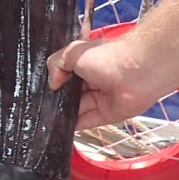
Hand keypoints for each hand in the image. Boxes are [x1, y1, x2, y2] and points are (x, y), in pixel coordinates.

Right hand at [48, 35, 163, 130]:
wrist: (136, 72)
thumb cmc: (107, 57)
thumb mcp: (73, 53)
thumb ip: (56, 64)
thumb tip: (52, 84)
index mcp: (87, 63)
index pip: (68, 74)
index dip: (56, 81)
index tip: (43, 89)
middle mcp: (94, 80)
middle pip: (72, 93)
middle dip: (59, 99)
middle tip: (42, 106)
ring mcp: (101, 98)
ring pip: (79, 109)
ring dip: (65, 113)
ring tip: (48, 118)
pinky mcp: (108, 114)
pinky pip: (89, 121)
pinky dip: (76, 125)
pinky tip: (62, 126)